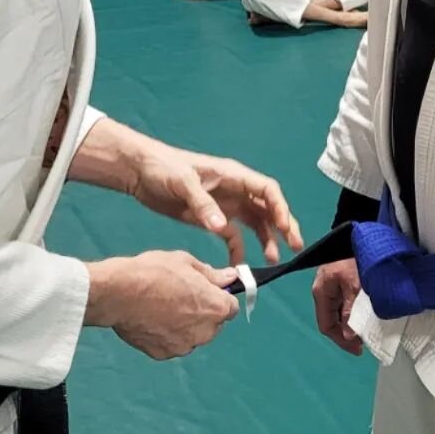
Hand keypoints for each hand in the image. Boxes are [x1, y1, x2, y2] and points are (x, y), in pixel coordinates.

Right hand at [84, 250, 237, 358]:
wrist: (119, 293)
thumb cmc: (154, 272)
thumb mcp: (186, 262)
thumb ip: (212, 274)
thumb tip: (231, 277)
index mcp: (216, 307)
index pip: (231, 307)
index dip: (220, 297)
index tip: (207, 291)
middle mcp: (205, 332)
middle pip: (213, 324)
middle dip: (203, 312)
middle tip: (181, 296)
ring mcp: (184, 346)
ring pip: (192, 335)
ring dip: (185, 325)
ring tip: (163, 307)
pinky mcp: (163, 354)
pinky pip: (172, 344)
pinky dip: (166, 335)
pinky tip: (152, 319)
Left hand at [124, 135, 302, 266]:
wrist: (140, 172)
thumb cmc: (164, 167)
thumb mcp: (183, 182)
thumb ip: (203, 204)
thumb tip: (222, 227)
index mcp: (233, 176)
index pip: (266, 190)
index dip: (280, 208)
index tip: (285, 228)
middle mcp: (234, 190)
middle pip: (266, 208)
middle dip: (283, 227)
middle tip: (294, 247)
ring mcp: (224, 205)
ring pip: (254, 223)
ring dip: (265, 240)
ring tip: (272, 261)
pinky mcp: (211, 218)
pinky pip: (232, 236)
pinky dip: (238, 249)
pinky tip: (240, 265)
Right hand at [312, 257, 363, 354]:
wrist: (359, 235)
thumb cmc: (354, 257)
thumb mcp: (353, 284)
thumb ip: (350, 309)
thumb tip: (349, 335)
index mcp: (321, 291)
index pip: (326, 325)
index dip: (341, 340)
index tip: (358, 349)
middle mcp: (324, 291)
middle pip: (333, 321)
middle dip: (348, 334)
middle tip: (365, 343)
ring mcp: (333, 287)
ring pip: (340, 313)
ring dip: (352, 324)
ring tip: (368, 332)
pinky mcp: (342, 283)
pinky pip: (346, 304)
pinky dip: (355, 313)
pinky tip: (366, 317)